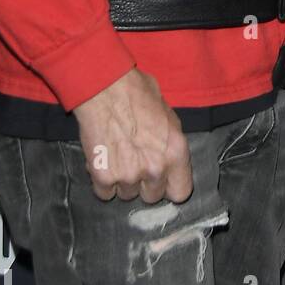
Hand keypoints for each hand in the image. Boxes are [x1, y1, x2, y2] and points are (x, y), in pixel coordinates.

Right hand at [72, 67, 192, 203]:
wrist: (105, 87)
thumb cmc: (138, 92)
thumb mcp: (168, 114)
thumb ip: (169, 142)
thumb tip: (167, 156)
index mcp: (175, 152)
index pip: (180, 193)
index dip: (170, 187)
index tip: (163, 180)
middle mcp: (155, 168)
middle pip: (152, 197)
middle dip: (145, 184)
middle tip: (135, 163)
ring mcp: (128, 175)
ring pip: (128, 194)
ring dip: (123, 181)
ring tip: (118, 156)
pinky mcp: (103, 176)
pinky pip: (105, 193)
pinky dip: (104, 181)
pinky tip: (104, 161)